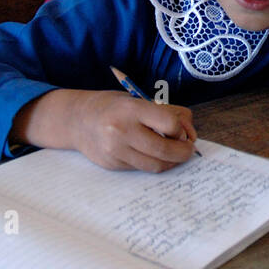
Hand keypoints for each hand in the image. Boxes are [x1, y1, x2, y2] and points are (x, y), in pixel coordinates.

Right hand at [15, 89, 196, 172]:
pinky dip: (152, 163)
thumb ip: (168, 113)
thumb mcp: (139, 99)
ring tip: (173, 155)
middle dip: (183, 152)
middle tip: (188, 150)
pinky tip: (152, 155)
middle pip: (165, 150)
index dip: (181, 129)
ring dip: (171, 162)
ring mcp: (115, 151)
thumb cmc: (114, 107)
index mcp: (131, 109)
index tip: (180, 130)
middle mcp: (121, 131)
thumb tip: (190, 135)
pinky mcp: (112, 165)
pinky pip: (141, 169)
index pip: (170, 124)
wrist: (78, 120)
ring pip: (155, 165)